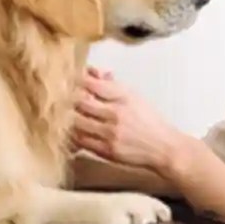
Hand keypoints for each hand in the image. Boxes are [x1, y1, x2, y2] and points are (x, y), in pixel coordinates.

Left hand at [71, 67, 188, 175]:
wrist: (164, 148)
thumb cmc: (150, 121)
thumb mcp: (135, 97)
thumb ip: (112, 85)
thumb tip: (92, 72)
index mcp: (124, 96)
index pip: (93, 84)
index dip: (77, 80)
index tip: (69, 79)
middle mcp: (116, 113)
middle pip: (80, 101)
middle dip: (69, 98)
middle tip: (60, 97)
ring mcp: (110, 133)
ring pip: (77, 121)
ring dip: (69, 117)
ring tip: (63, 114)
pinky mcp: (106, 150)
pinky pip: (81, 141)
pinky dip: (74, 134)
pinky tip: (72, 130)